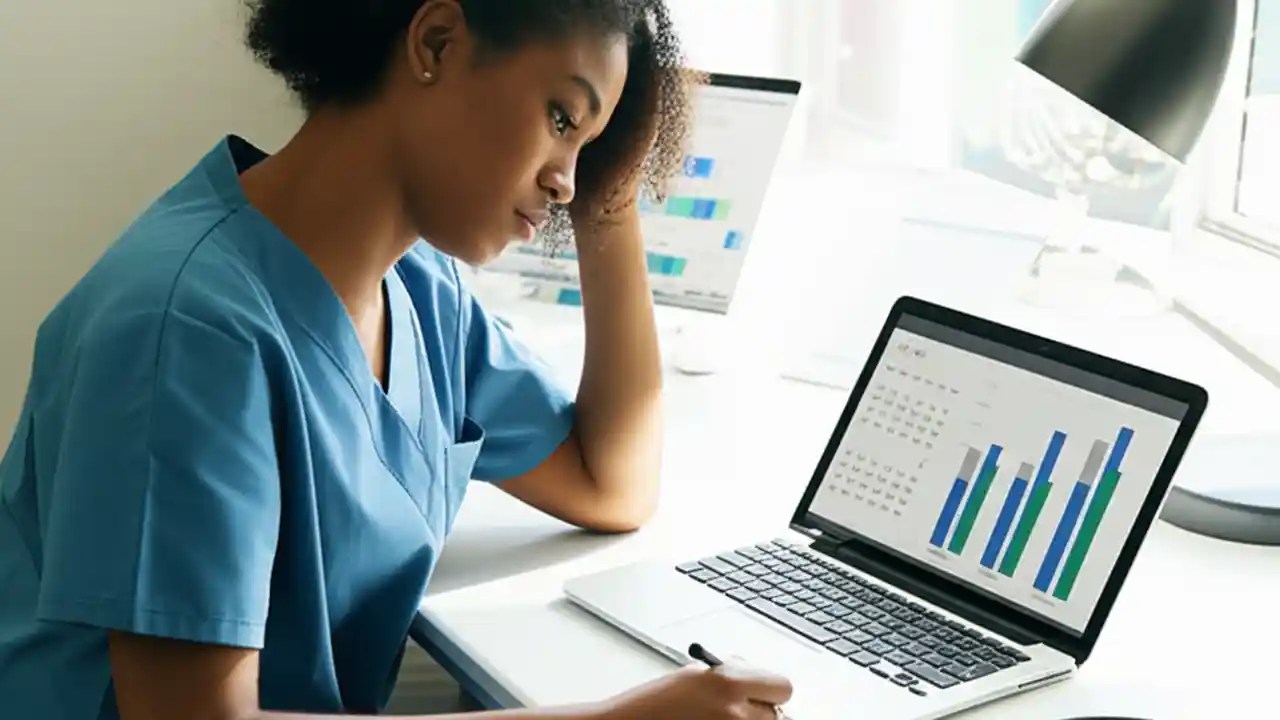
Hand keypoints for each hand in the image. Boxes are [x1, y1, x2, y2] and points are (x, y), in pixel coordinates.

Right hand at [594, 662, 792, 719]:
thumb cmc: (653, 705)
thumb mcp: (694, 676)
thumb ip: (730, 674)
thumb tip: (754, 677)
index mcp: (729, 683)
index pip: (782, 686)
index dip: (771, 690)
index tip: (764, 693)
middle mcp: (735, 713)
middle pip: (776, 715)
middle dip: (760, 711)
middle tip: (740, 711)